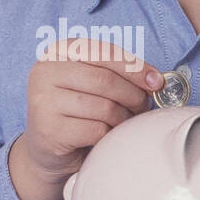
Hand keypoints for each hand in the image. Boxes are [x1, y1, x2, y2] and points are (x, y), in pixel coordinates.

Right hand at [8, 39, 163, 199]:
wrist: (46, 148)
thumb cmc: (75, 111)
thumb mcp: (91, 82)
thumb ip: (117, 73)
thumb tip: (155, 80)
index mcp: (58, 51)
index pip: (105, 52)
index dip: (135, 67)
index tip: (156, 82)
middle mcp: (45, 72)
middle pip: (106, 80)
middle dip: (133, 96)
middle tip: (142, 107)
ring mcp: (43, 101)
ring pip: (104, 107)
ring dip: (123, 118)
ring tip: (123, 122)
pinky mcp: (49, 130)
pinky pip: (96, 130)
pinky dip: (109, 135)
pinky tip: (106, 136)